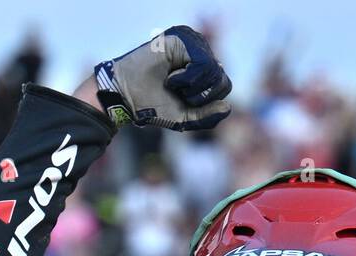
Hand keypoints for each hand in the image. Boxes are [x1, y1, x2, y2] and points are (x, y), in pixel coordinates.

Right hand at [90, 26, 231, 131]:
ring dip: (193, 87)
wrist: (128, 96)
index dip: (206, 101)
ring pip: (214, 71)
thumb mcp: (186, 117)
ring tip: (172, 84)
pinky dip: (188, 79)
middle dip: (201, 96)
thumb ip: (207, 116)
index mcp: (202, 67)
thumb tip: (228, 107)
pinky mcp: (183, 37)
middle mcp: (199, 51)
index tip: (183, 100)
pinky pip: (203, 64)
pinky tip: (171, 77)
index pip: (224, 85)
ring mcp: (191, 42)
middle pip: (221, 79)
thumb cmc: (153, 104)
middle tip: (178, 92)